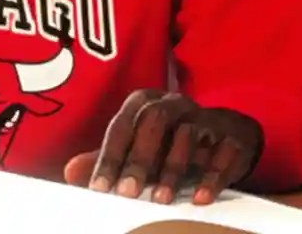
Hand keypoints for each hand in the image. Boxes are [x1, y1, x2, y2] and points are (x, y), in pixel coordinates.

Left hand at [63, 90, 262, 205]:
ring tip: (160, 199)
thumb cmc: (169, 141)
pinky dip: (211, 177)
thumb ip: (107, 158)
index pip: (122, 125)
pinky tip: (199, 198)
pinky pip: (222, 152)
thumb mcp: (137, 146)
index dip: (109, 157)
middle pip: (153, 122)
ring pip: (187, 134)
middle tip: (127, 193)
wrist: (225, 133)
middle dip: (138, 159)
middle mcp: (173, 103)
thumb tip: (70, 174)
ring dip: (172, 169)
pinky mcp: (231, 135)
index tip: (99, 188)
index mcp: (144, 102)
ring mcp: (204, 116)